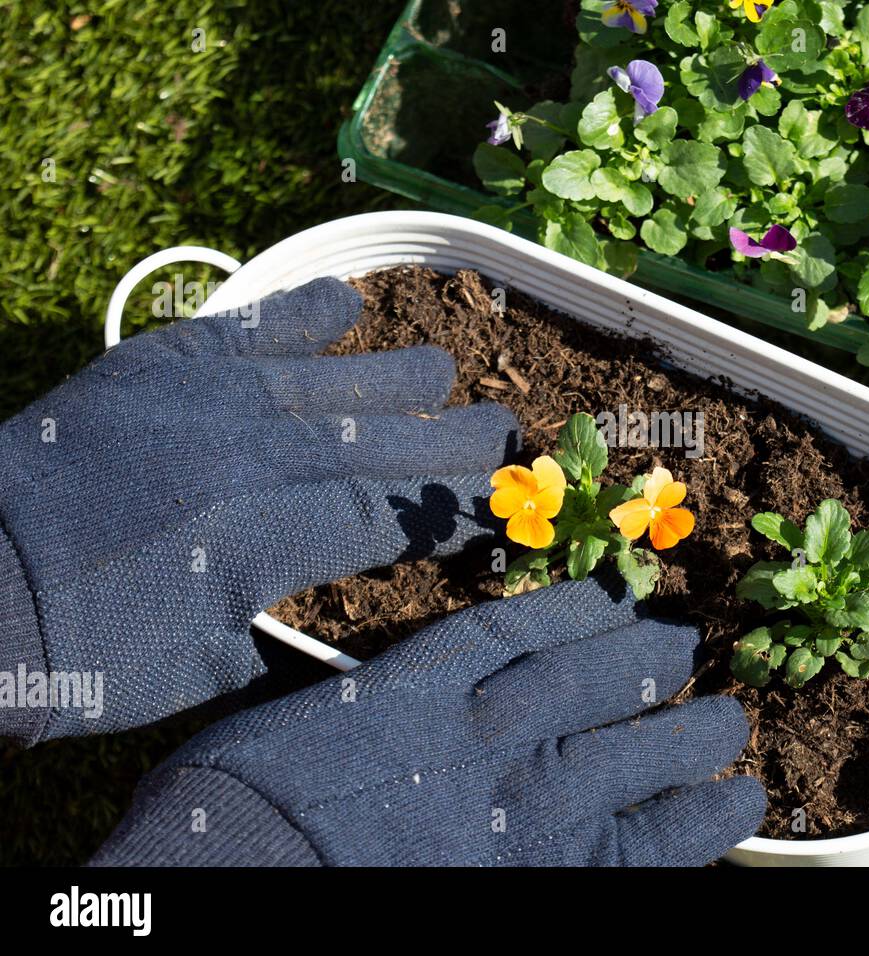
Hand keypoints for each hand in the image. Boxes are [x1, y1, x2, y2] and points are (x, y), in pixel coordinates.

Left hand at [0, 278, 516, 742]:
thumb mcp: (207, 668)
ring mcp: (214, 398)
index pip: (401, 511)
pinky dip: (301, 312)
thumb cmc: (88, 653)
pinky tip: (344, 306)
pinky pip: (252, 325)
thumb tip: (340, 604)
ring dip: (399, 374)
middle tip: (509, 431)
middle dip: (457, 438)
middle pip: (389, 438)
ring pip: (338, 376)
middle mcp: (264, 454)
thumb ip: (287, 625)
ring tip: (444, 369)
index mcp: (280, 536)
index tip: (505, 503)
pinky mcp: (163, 363)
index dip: (460, 507)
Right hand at [91, 579, 766, 866]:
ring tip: (729, 725)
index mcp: (425, 683)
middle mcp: (493, 730)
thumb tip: (388, 703)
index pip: (527, 625)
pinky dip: (703, 822)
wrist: (236, 881)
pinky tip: (738, 805)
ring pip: (643, 749)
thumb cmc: (237, 814)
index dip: (585, 605)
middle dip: (653, 658)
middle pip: (602, 675)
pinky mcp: (553, 878)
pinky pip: (652, 846)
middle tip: (690, 648)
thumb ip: (366, 704)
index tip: (619, 596)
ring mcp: (531, 805)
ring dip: (696, 733)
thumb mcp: (294, 726)